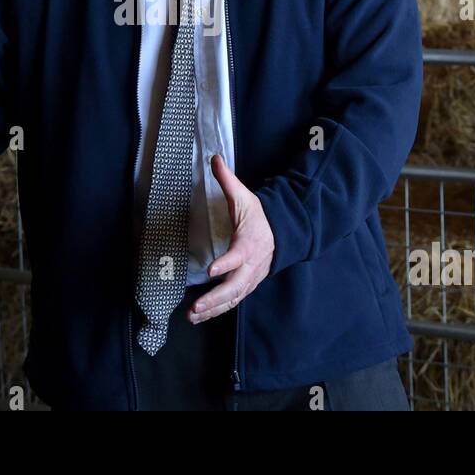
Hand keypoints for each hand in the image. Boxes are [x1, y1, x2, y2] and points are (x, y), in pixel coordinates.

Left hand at [188, 155, 274, 324]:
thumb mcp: (243, 197)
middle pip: (235, 286)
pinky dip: (216, 311)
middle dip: (215, 298)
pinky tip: (199, 317)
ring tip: (192, 315)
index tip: (211, 271)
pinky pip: (232, 302)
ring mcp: (250, 279)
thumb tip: (214, 157)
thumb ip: (227, 180)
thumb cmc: (258, 217)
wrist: (281, 233)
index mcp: (249, 243)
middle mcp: (250, 266)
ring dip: (213, 309)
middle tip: (196, 306)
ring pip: (233, 298)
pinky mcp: (247, 286)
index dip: (226, 264)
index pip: (238, 256)